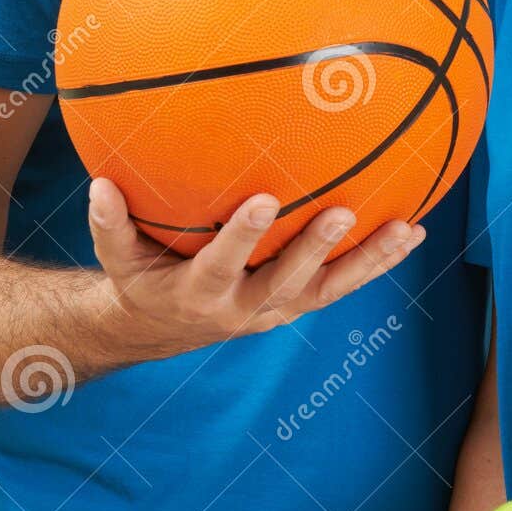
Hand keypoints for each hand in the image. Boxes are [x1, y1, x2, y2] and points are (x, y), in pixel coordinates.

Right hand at [88, 178, 423, 355]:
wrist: (165, 325)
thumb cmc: (143, 276)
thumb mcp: (118, 256)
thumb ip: (109, 224)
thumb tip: (98, 184)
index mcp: (199, 292)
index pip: (222, 264)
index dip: (243, 237)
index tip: (265, 199)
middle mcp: (245, 308)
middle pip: (286, 281)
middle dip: (313, 249)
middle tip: (340, 213)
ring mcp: (279, 309)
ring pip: (329, 289)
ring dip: (368, 261)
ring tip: (406, 229)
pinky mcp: (302, 303)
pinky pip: (345, 284)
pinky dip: (379, 261)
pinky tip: (413, 231)